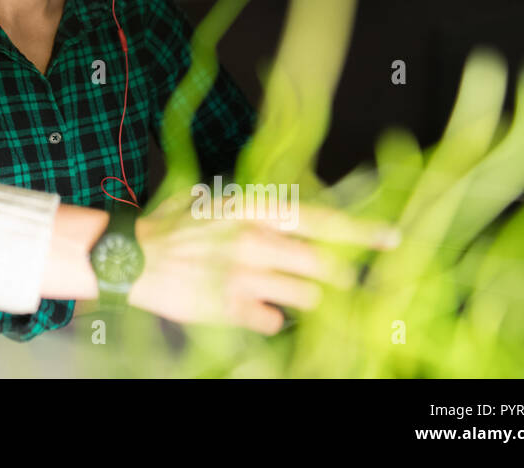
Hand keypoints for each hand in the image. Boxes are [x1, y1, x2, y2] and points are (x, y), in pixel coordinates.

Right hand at [127, 196, 399, 334]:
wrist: (131, 258)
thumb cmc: (172, 227)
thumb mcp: (214, 201)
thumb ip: (254, 206)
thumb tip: (294, 208)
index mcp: (253, 208)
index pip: (322, 220)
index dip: (362, 231)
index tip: (392, 238)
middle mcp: (254, 240)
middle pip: (324, 265)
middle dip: (334, 274)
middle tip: (331, 276)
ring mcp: (244, 277)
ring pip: (306, 297)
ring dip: (302, 296)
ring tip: (279, 288)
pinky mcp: (231, 309)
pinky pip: (274, 321)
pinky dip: (268, 316)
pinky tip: (249, 306)